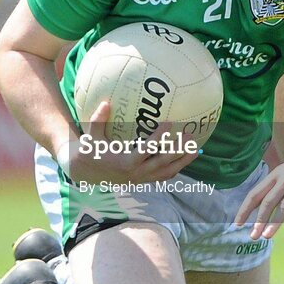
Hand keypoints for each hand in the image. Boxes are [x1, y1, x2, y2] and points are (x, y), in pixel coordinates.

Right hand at [62, 100, 198, 184]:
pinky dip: (175, 168)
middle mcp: (136, 173)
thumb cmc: (90, 150)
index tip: (170, 122)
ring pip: (166, 172)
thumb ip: (98, 119)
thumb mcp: (91, 135)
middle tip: (191, 136)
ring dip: (182, 161)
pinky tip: (185, 158)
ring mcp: (141, 179)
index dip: (159, 137)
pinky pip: (162, 177)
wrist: (87, 172)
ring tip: (196, 149)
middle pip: (163, 163)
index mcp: (125, 161)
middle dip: (178, 151)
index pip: (147, 149)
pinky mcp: (142, 181)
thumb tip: (106, 102)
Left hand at [234, 146, 283, 239]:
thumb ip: (272, 189)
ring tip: (267, 236)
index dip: (245, 209)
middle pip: (268, 201)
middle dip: (259, 219)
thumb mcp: (282, 174)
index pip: (255, 194)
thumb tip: (256, 209)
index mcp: (274, 176)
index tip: (237, 223)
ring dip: (275, 222)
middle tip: (253, 236)